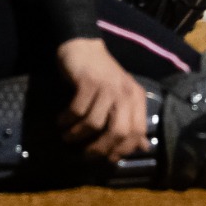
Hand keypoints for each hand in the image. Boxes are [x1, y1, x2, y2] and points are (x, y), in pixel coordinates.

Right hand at [56, 37, 149, 161]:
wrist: (83, 46)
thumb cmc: (102, 76)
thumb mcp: (121, 97)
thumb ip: (132, 121)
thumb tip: (144, 147)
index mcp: (136, 98)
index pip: (136, 132)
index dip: (122, 149)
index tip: (107, 159)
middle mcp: (125, 92)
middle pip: (118, 132)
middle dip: (99, 148)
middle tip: (85, 155)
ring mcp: (107, 86)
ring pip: (94, 123)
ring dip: (76, 135)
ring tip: (66, 137)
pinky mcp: (88, 82)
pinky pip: (76, 111)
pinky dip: (67, 120)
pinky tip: (61, 121)